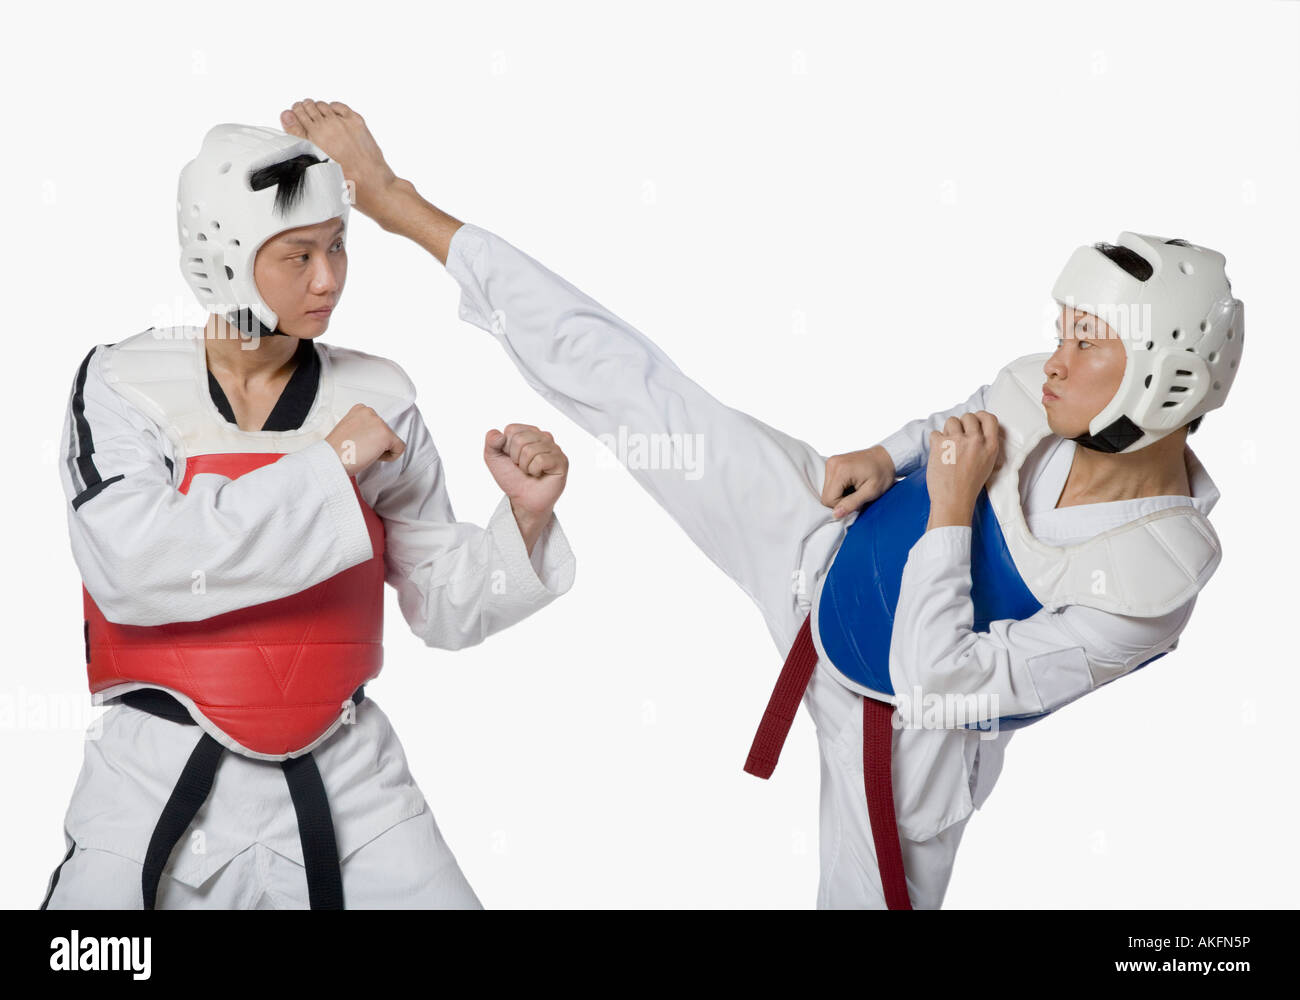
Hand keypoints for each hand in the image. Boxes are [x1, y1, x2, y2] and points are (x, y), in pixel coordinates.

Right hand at [278, 99, 411, 232]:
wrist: (374, 186)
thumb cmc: (345, 184)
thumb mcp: (317, 167)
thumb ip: (300, 139)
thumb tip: (287, 118)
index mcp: (313, 142)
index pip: (293, 118)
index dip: (291, 117)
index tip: (291, 118)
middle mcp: (326, 129)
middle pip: (307, 108)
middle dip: (302, 110)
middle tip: (303, 115)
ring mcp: (342, 124)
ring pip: (322, 106)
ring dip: (317, 108)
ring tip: (317, 117)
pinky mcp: (356, 122)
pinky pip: (339, 107)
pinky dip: (332, 108)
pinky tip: (332, 115)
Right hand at [326, 404, 405, 474]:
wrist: (331, 459)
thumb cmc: (337, 450)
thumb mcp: (348, 430)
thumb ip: (362, 428)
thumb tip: (372, 436)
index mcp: (360, 409)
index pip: (377, 424)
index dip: (370, 437)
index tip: (359, 443)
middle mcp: (370, 412)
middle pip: (386, 431)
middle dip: (376, 443)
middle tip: (360, 449)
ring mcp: (378, 422)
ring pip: (392, 440)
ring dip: (381, 450)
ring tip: (363, 452)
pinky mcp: (386, 434)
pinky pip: (400, 448)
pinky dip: (390, 457)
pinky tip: (372, 456)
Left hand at [483, 423, 567, 537]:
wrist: (523, 500)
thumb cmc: (512, 478)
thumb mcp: (494, 458)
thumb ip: (491, 442)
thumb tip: (499, 434)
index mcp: (528, 432)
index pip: (512, 429)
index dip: (506, 447)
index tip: (512, 458)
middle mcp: (543, 437)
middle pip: (520, 439)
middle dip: (515, 458)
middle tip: (521, 467)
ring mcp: (554, 448)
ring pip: (530, 450)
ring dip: (525, 466)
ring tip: (530, 471)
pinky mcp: (561, 461)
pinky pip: (541, 460)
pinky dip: (534, 471)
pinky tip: (539, 474)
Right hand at [821, 445, 895, 518]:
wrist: (886, 457)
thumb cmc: (882, 473)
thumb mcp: (871, 492)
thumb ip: (852, 503)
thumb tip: (835, 514)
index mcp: (840, 470)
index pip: (828, 499)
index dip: (842, 505)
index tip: (857, 500)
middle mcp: (832, 464)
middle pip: (826, 495)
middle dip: (841, 500)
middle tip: (857, 494)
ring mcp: (831, 462)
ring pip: (827, 490)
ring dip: (840, 494)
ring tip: (855, 488)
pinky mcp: (832, 463)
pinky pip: (830, 483)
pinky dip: (839, 488)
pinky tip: (851, 483)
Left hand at [925, 412, 1000, 527]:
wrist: (953, 499)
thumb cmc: (969, 485)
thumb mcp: (987, 464)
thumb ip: (985, 446)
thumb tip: (977, 430)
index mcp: (990, 446)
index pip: (989, 418)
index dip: (980, 417)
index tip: (974, 421)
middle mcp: (975, 440)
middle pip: (968, 417)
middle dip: (962, 424)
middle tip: (958, 437)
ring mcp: (957, 441)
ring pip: (951, 421)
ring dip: (948, 431)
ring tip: (948, 445)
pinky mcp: (940, 444)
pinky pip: (935, 433)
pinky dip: (935, 441)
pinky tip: (939, 453)